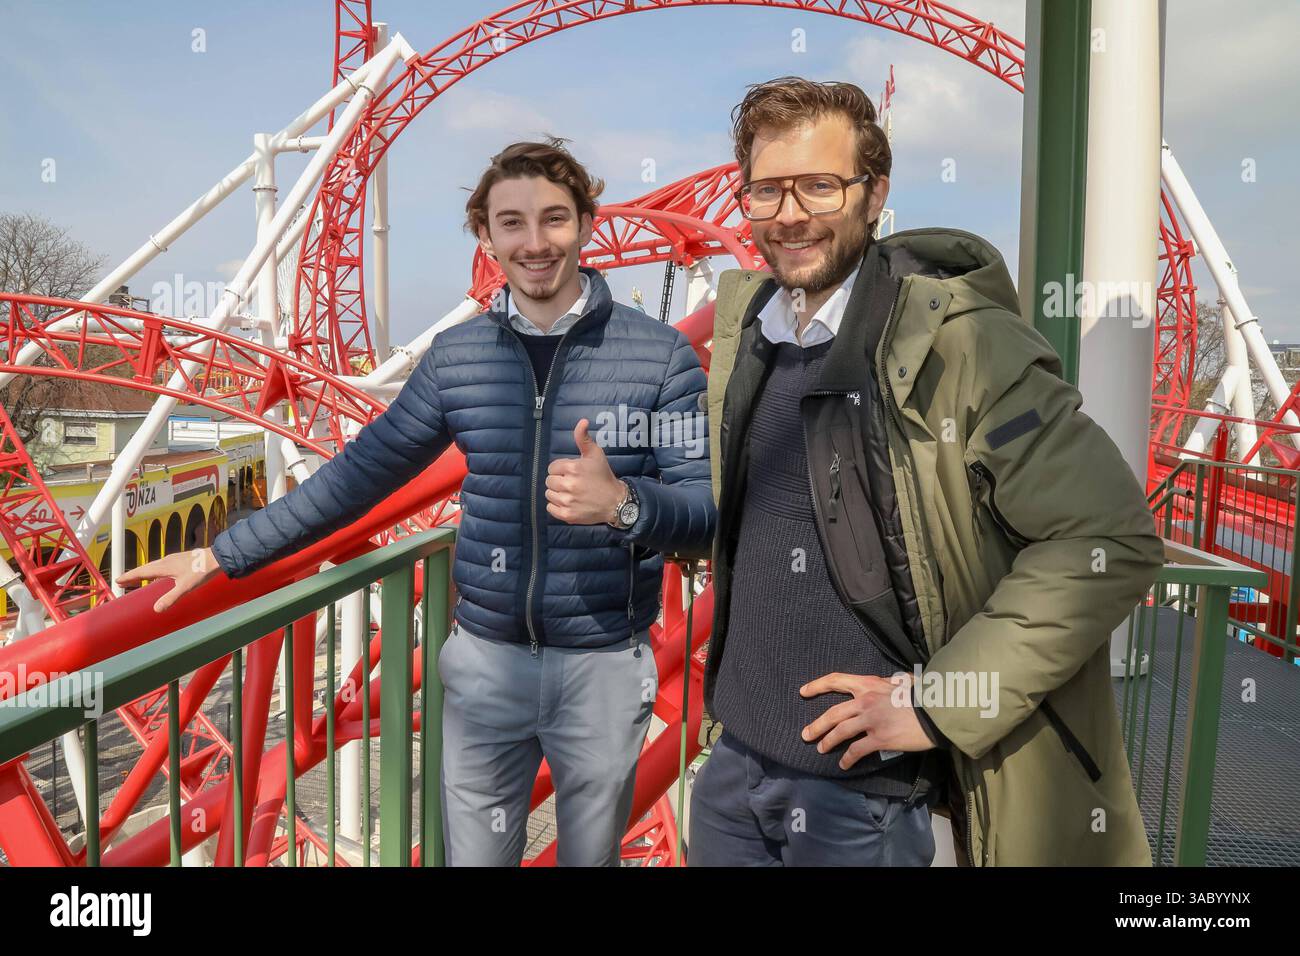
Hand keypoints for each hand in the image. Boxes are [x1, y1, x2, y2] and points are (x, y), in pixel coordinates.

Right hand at [115, 546, 222, 612]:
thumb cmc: (201, 571)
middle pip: (146, 568)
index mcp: (164, 566)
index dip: (129, 577)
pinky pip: (162, 566)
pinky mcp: (181, 560)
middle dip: (134, 575)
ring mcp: (174, 559)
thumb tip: (156, 609)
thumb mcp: (185, 587)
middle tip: (123, 582)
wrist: (217, 558)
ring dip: (144, 573)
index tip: (117, 580)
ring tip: (137, 579)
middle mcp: (166, 561)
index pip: (142, 572)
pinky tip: (160, 575)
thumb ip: (171, 598)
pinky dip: (155, 571)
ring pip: (154, 566)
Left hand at [545, 419, 626, 524]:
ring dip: (557, 493)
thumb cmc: (603, 476)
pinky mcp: (567, 515)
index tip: (572, 472)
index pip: (552, 467)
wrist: (615, 501)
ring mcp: (567, 501)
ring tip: (571, 493)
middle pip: (549, 481)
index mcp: (573, 468)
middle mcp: (569, 485)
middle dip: (558, 480)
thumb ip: (583, 438)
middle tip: (572, 483)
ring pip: (549, 494)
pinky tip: (568, 502)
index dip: (561, 469)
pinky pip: (550, 508)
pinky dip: (556, 506)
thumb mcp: (595, 454)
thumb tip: (582, 421)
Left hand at [800, 671, 933, 769]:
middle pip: (833, 713)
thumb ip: (890, 682)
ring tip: (821, 748)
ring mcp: (871, 720)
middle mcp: (865, 701)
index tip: (803, 692)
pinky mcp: (880, 739)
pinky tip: (844, 764)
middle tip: (806, 734)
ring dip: (827, 741)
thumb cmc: (922, 695)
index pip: (837, 680)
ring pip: (840, 732)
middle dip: (817, 725)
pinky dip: (847, 758)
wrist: (936, 711)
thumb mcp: (902, 681)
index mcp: (869, 684)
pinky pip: (857, 750)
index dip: (817, 686)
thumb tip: (889, 681)